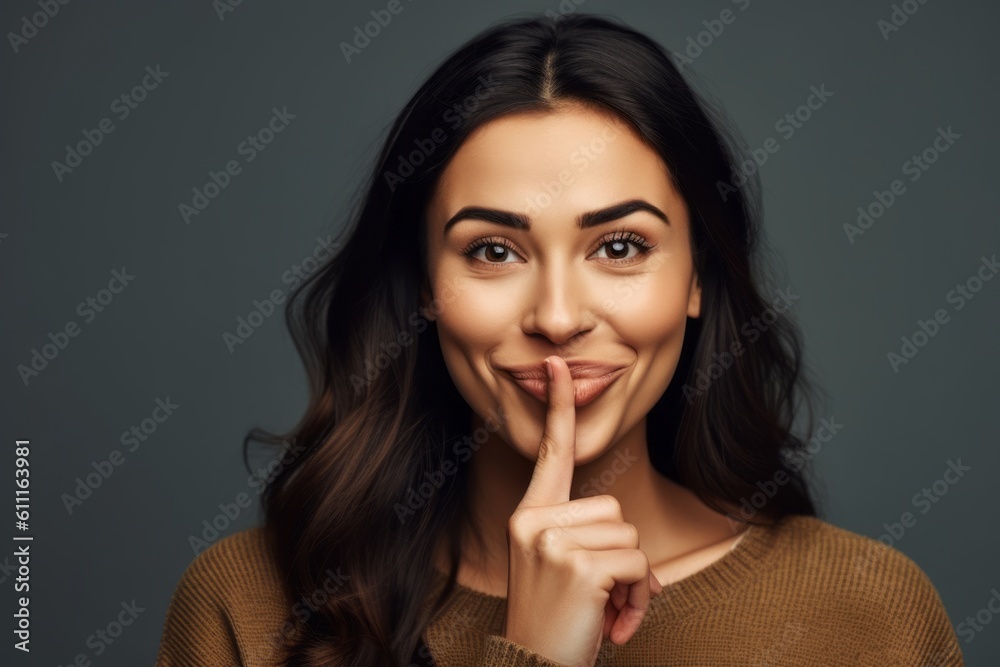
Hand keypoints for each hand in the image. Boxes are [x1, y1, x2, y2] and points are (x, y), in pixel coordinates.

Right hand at [501, 355, 661, 666]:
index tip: (558, 367)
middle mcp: (534, 521)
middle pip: (613, 507)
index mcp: (529, 516)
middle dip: (621, 553)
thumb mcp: (561, 570)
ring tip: (604, 608)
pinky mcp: (577, 566)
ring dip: (632, 577)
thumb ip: (588, 542)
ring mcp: (552, 542)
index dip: (558, 409)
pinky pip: (638, 562)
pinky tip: (613, 621)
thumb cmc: (556, 621)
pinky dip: (638, 595)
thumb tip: (637, 558)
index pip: (549, 453)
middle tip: (601, 594)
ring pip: (629, 535)